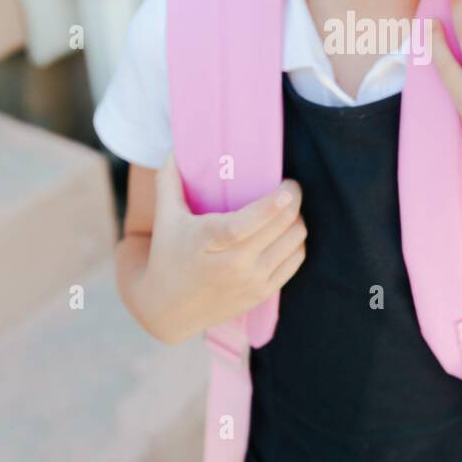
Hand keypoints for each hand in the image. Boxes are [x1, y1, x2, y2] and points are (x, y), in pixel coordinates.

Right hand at [136, 154, 306, 344]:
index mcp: (209, 241)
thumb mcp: (165, 219)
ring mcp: (251, 280)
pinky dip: (296, 242)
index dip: (271, 207)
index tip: (287, 190)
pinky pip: (296, 260)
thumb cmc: (168, 255)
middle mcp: (234, 264)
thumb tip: (172, 150)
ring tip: (286, 210)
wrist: (167, 310)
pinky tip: (287, 232)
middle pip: (280, 227)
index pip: (244, 225)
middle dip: (292, 202)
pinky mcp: (263, 292)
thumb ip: (168, 182)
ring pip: (294, 241)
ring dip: (295, 220)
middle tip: (288, 187)